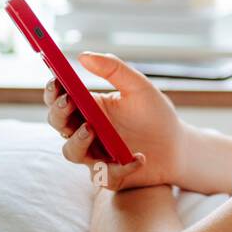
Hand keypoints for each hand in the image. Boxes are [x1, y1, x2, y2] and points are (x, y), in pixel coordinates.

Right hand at [43, 52, 188, 191]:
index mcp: (89, 107)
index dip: (53, 91)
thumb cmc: (155, 113)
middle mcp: (86, 131)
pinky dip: (121, 168)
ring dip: (77, 141)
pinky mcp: (110, 175)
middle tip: (70, 102)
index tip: (56, 80)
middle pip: (58, 124)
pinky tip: (139, 157)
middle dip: (59, 114)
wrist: (178, 145)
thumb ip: (114, 70)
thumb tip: (83, 55)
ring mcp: (95, 154)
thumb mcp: (139, 87)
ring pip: (71, 152)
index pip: (60, 99)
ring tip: (91, 128)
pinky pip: (105, 176)